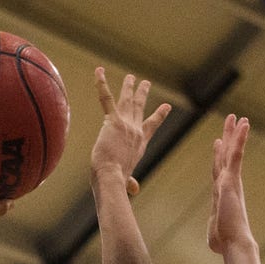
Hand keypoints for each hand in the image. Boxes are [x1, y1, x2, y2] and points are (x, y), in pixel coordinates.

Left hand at [91, 68, 170, 194]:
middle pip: (140, 108)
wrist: (112, 178)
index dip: (159, 116)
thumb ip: (130, 183)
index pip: (151, 126)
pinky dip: (102, 84)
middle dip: (142, 94)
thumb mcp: (126, 180)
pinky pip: (106, 98)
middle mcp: (136, 131)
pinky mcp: (113, 121)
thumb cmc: (116, 182)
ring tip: (130, 77)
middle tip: (145, 82)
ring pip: (128, 100)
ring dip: (129, 86)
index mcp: (139, 144)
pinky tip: (99, 71)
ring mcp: (126, 124)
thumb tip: (133, 190)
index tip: (166, 106)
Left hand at [207, 114, 252, 254]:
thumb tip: (216, 240)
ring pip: (232, 151)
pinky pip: (236, 155)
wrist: (233, 242)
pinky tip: (244, 125)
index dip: (219, 154)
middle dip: (228, 137)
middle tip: (232, 121)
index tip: (219, 142)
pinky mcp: (232, 179)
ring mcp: (231, 180)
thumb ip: (216, 228)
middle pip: (226, 155)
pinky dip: (239, 139)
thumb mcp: (215, 232)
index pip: (219, 168)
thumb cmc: (224, 242)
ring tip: (239, 118)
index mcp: (223, 192)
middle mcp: (228, 183)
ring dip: (235, 133)